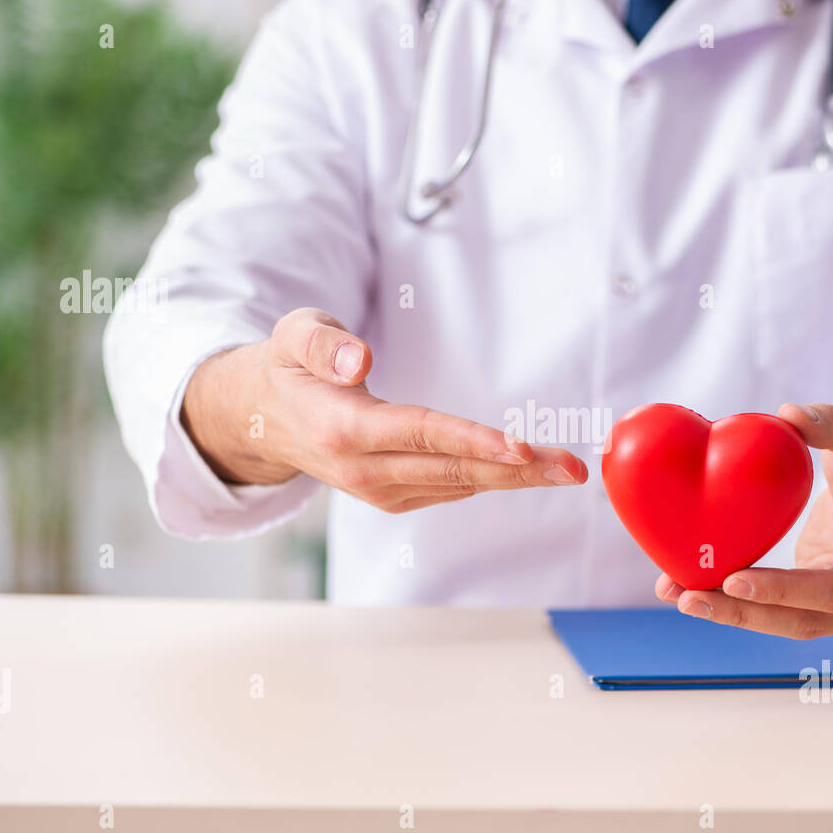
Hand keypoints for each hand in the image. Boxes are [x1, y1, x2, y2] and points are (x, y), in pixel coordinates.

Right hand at [180, 307, 587, 511]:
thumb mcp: (293, 334)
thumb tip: (359, 359)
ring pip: (460, 483)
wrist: (261, 419)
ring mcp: (379, 491)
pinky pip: (451, 487)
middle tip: (572, 468)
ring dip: (516, 478)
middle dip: (518, 470)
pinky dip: (491, 479)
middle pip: (453, 469)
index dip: (474, 441)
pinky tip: (526, 471)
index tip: (522, 447)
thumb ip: (324, 343)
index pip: (420, 434)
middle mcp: (363, 470)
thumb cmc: (287, 367)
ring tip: (566, 469)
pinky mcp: (393, 497)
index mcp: (342, 429)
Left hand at [656, 403, 832, 637]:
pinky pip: (781, 612)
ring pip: (792, 625)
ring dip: (732, 614)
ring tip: (675, 594)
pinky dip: (737, 605)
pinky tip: (686, 588)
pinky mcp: (826, 609)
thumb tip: (789, 415)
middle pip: (810, 620)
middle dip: (746, 613)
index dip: (788, 591)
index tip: (733, 581)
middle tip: (687, 597)